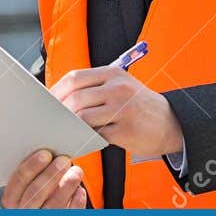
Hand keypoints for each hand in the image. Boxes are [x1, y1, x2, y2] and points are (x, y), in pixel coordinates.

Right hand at [0, 150, 86, 208]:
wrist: (48, 213)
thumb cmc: (39, 189)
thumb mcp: (31, 180)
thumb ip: (35, 168)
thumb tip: (50, 148)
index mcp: (12, 200)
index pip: (17, 184)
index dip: (30, 168)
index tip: (45, 153)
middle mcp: (22, 213)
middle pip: (33, 196)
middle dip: (49, 176)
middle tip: (64, 160)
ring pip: (52, 207)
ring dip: (65, 187)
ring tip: (76, 171)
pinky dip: (75, 203)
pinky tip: (80, 191)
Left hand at [51, 66, 182, 158]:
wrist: (171, 123)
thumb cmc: (138, 106)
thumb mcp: (121, 88)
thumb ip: (95, 90)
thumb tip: (60, 101)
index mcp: (114, 74)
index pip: (75, 77)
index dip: (56, 91)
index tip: (45, 103)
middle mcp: (119, 87)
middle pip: (76, 98)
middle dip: (59, 113)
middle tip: (49, 123)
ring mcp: (123, 108)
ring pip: (83, 117)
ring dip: (69, 127)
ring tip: (62, 133)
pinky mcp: (126, 129)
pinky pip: (96, 135)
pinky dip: (84, 139)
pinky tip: (79, 142)